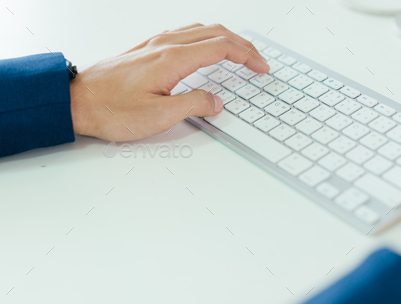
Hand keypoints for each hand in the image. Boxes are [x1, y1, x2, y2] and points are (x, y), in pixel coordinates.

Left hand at [69, 23, 268, 140]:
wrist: (76, 101)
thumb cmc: (111, 110)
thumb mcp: (159, 116)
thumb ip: (194, 105)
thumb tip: (216, 101)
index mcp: (173, 59)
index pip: (222, 47)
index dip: (247, 56)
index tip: (261, 67)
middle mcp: (165, 46)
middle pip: (215, 32)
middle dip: (243, 45)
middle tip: (258, 60)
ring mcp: (155, 45)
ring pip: (200, 29)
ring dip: (225, 38)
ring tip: (239, 52)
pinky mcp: (147, 50)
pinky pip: (184, 33)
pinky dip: (206, 37)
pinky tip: (204, 48)